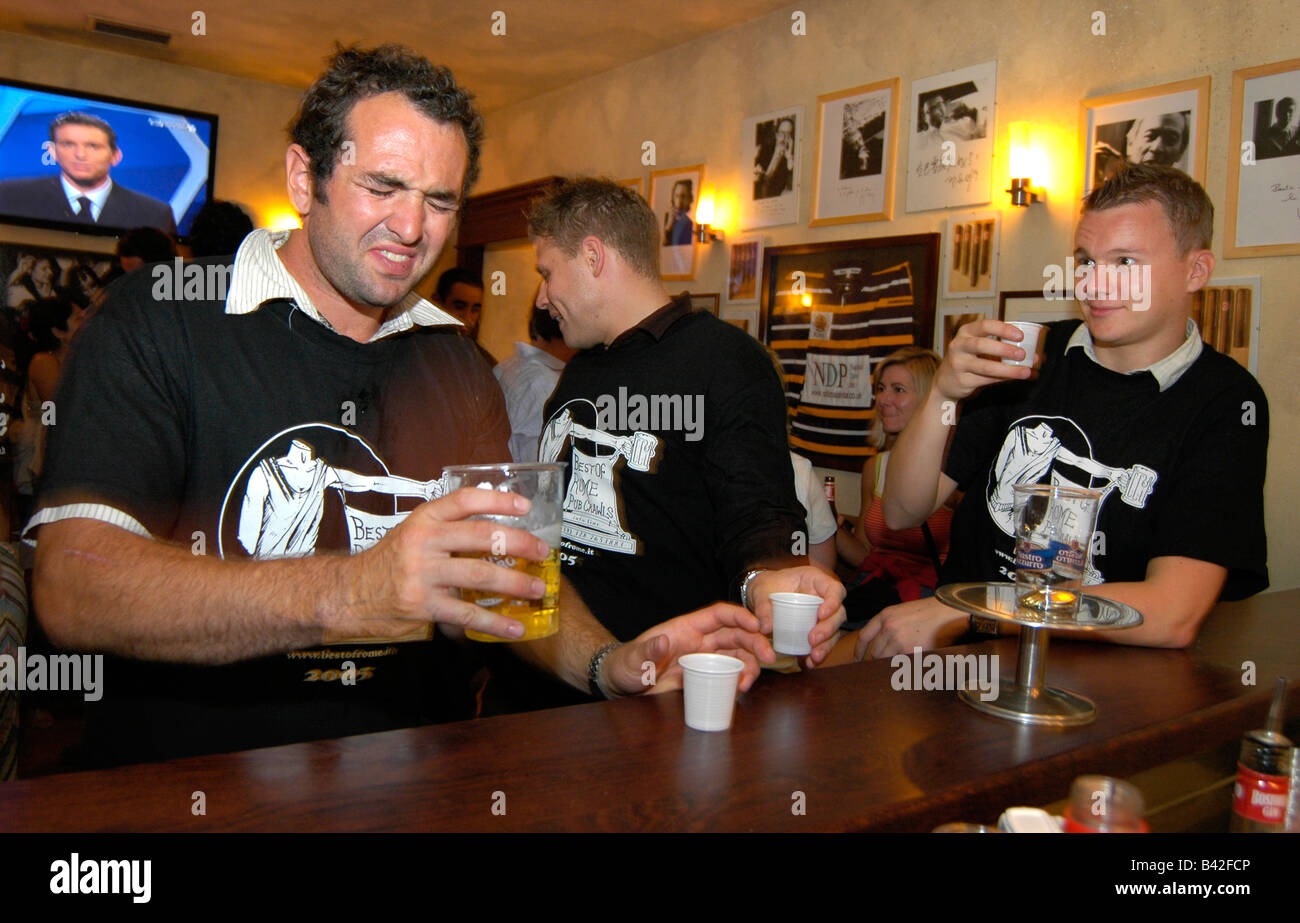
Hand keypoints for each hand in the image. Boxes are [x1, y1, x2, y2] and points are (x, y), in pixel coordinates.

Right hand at [339, 487, 548, 641]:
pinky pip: (467, 613)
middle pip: (481, 536)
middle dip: (518, 543)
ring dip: (514, 582)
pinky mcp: (424, 605)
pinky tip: (516, 627)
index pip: (465, 500)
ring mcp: (423, 574)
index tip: (526, 506)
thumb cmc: (388, 562)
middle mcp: (424, 542)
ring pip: (479, 574)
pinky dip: (495, 621)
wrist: (350, 594)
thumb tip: (494, 530)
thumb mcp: (412, 534)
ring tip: (537, 588)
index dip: (498, 500)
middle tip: (543, 551)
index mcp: (424, 520)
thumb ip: (446, 529)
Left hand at [601, 602, 775, 695]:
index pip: (719, 615)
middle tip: (769, 657)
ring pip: (737, 655)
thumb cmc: (626, 666)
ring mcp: (704, 659)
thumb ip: (647, 650)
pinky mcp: (704, 676)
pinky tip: (740, 689)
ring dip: (750, 664)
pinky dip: (740, 679)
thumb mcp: (633, 659)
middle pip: (735, 635)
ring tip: (750, 681)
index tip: (757, 625)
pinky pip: (729, 674)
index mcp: (686, 629)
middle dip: (755, 642)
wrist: (624, 685)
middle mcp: (699, 641)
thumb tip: (663, 641)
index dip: (739, 616)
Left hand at [749, 565, 845, 666]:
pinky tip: (809, 662)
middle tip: (813, 640)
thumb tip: (766, 628)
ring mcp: (822, 615)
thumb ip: (763, 607)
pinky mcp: (816, 630)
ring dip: (826, 645)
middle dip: (828, 629)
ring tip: (814, 657)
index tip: (821, 615)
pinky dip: (817, 653)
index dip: (833, 602)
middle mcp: (823, 598)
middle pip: (838, 613)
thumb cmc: (765, 586)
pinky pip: (823, 643)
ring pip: (834, 631)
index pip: (834, 588)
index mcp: (814, 580)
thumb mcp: (761, 592)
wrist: (762, 596)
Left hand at [853, 596, 966, 660]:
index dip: (859, 651)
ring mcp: (899, 640)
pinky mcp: (911, 651)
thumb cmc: (929, 612)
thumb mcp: (903, 611)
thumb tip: (878, 644)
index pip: (864, 637)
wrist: (949, 612)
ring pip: (885, 661)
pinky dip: (902, 670)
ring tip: (895, 670)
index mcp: (885, 615)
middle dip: (874, 662)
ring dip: (889, 667)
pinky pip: (900, 665)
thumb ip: (889, 624)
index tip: (857, 660)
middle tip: (876, 670)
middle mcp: (889, 627)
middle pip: (874, 653)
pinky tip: (907, 670)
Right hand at [932, 318, 1034, 403]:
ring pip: (986, 367)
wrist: (946, 381)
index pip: (985, 325)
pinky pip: (986, 380)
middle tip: (1023, 354)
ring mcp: (958, 364)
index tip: (1020, 336)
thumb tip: (1037, 355)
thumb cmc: (969, 359)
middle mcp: (958, 346)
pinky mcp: (962, 381)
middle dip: (1005, 349)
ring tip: (1025, 372)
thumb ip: (1004, 348)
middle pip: (982, 345)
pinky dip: (1003, 379)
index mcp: (965, 332)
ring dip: (1008, 370)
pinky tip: (1014, 378)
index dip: (1003, 329)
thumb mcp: (980, 347)